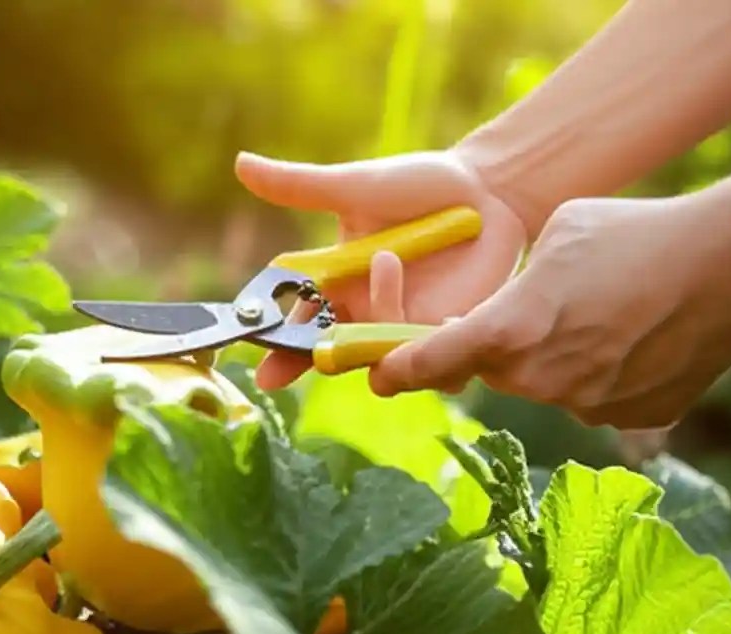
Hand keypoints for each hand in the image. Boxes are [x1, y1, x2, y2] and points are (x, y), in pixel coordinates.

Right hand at [234, 150, 527, 388]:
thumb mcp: (355, 186)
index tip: (266, 373)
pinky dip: (441, 357)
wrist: (490, 191)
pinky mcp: (452, 339)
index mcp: (337, 287)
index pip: (299, 330)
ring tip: (391, 258)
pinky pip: (440, 369)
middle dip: (328, 358)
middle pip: (337, 359)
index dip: (280, 356)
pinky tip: (451, 312)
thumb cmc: (420, 185)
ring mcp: (409, 332)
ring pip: (385, 367)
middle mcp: (368, 316)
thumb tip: (240, 163)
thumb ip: (298, 186)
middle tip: (329, 339)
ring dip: (383, 336)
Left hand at [369, 195, 730, 429]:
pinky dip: (603, 371)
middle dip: (502, 344)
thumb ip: (511, 286)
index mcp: (510, 329)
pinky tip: (637, 332)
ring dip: (557, 355)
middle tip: (541, 306)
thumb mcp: (555, 236)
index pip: (430, 362)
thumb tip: (499, 317)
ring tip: (605, 308)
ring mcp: (587, 403)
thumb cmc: (636, 232)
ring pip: (545, 383)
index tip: (377, 376)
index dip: (395, 370)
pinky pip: (593, 395)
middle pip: (495, 370)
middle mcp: (540, 378)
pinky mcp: (630, 417)